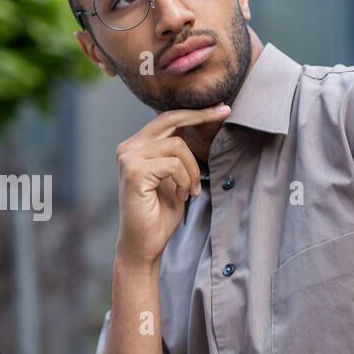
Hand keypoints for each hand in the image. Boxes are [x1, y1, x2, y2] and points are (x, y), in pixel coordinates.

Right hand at [115, 106, 230, 266]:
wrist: (143, 245)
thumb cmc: (158, 215)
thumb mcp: (174, 178)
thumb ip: (178, 155)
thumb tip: (199, 128)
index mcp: (136, 147)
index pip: (166, 119)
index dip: (194, 113)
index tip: (221, 108)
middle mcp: (128, 148)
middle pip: (170, 120)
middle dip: (201, 116)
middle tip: (225, 113)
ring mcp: (128, 158)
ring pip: (177, 145)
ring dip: (192, 170)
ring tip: (191, 191)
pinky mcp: (134, 172)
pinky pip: (173, 164)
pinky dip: (185, 180)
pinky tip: (182, 195)